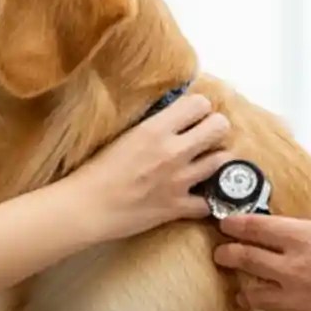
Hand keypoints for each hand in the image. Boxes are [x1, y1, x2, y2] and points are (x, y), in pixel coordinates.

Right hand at [67, 93, 233, 242]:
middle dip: (215, 129)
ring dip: (216, 160)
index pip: (199, 103)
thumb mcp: (126, 135)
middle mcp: (173, 150)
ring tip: (204, 162)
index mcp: (155, 129)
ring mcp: (180, 180)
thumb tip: (174, 118)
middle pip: (220, 127)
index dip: (198, 108)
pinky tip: (200, 194)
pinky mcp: (179, 207)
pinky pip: (211, 200)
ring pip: (223, 161)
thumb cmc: (96, 169)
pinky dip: (208, 198)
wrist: (87, 206)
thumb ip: (154, 126)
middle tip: (204, 137)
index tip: (191, 116)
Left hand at [213, 215, 310, 310]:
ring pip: (259, 295)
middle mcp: (291, 267)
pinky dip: (296, 310)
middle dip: (228, 255)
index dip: (236, 225)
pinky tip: (298, 310)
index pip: (256, 227)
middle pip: (247, 258)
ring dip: (246, 292)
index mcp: (301, 238)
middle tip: (222, 254)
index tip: (227, 225)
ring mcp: (298, 296)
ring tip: (241, 294)